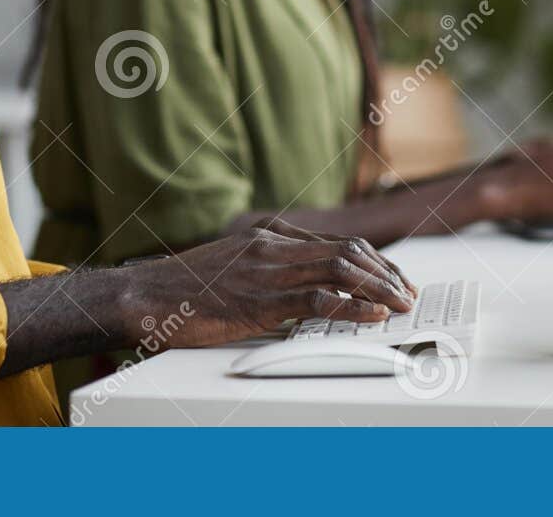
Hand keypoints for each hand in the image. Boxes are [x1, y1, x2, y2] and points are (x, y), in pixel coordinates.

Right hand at [117, 220, 417, 348]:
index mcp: (268, 236)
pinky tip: (371, 315)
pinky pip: (318, 298)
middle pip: (347, 251)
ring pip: (340, 269)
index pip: (335, 242)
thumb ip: (265, 269)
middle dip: (385, 273)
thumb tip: (301, 289)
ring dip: (378, 287)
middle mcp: (273, 246)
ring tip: (399, 304)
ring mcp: (267, 270)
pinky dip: (352, 306)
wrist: (145, 295)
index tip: (392, 278)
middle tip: (407, 293)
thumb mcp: (230, 267)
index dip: (372, 260)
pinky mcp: (260, 299)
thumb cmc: (182, 289)